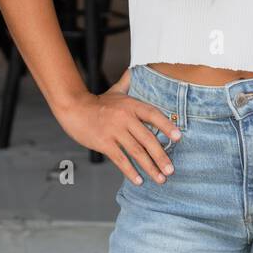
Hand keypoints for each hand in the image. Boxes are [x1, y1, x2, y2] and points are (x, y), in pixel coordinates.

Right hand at [55, 68, 180, 185]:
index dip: (166, 126)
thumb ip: (127, 83)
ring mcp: (114, 131)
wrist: (73, 109)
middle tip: (171, 170)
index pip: (153, 115)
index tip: (178, 137)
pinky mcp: (104, 143)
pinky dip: (131, 172)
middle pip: (147, 139)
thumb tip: (135, 71)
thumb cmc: (97, 103)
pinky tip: (139, 180)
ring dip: (150, 167)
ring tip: (160, 178)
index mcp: (130, 105)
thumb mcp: (115, 91)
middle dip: (161, 156)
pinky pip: (120, 160)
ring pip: (136, 152)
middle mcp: (124, 117)